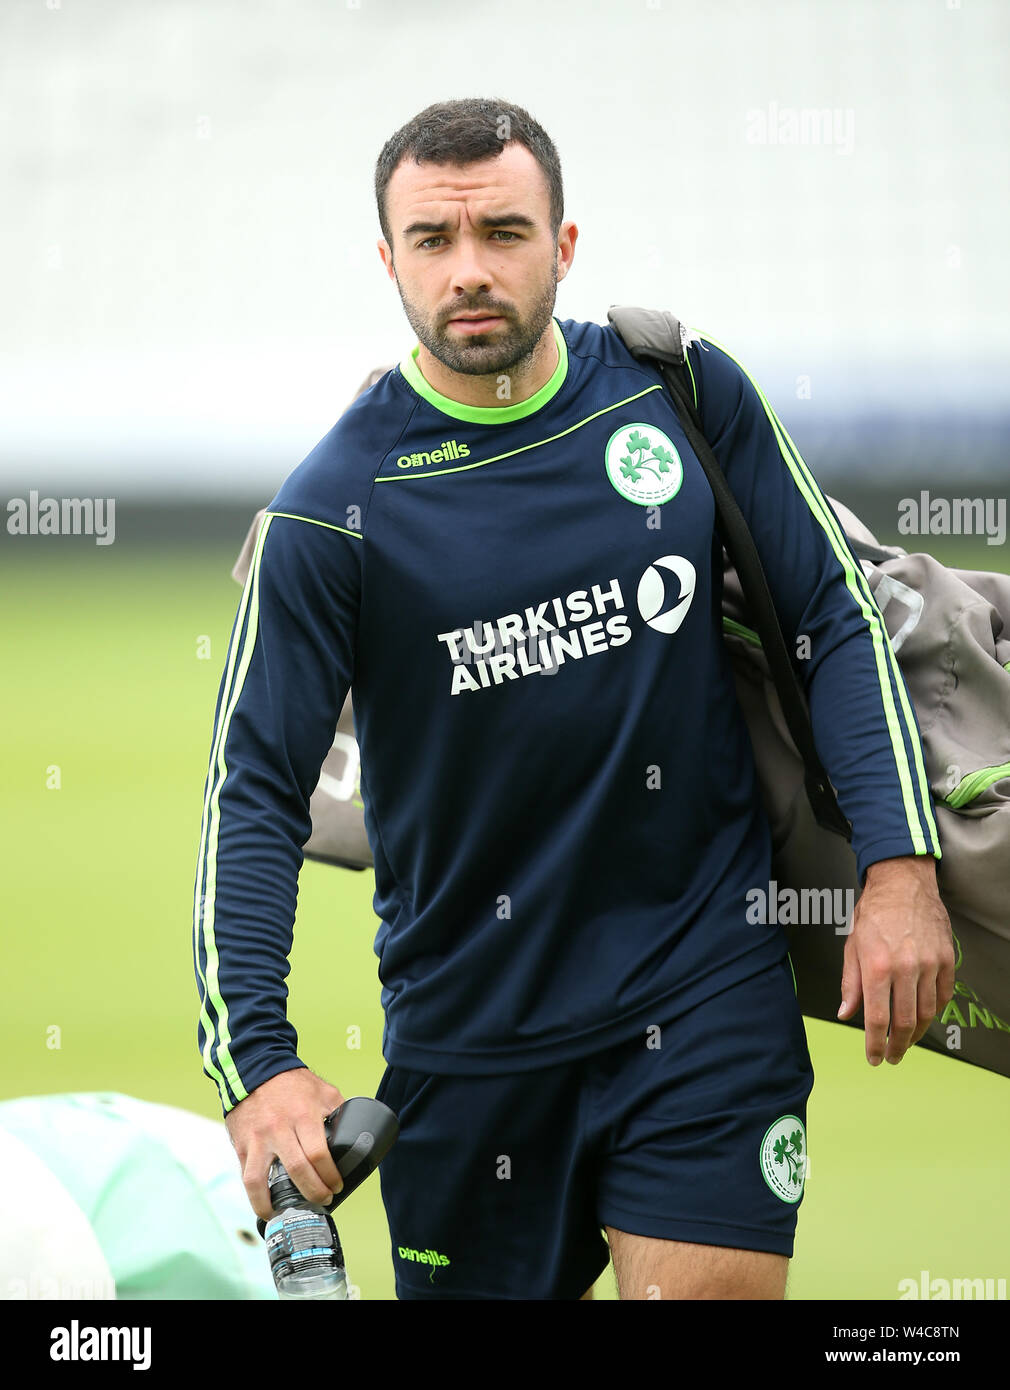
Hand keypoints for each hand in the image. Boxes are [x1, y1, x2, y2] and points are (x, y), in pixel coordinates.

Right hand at [225, 1066, 346, 1221]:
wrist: (255, 1069)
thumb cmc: (292, 1083)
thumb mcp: (322, 1091)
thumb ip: (338, 1112)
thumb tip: (357, 1134)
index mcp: (303, 1115)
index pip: (319, 1155)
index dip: (330, 1176)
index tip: (336, 1185)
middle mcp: (278, 1129)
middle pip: (297, 1171)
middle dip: (313, 1192)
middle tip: (323, 1200)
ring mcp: (256, 1139)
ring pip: (260, 1181)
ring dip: (272, 1204)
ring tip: (284, 1213)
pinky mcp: (241, 1145)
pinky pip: (246, 1176)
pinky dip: (254, 1195)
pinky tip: (264, 1204)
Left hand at [837, 855, 954, 1066]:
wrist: (903, 884)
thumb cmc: (873, 913)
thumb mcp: (852, 946)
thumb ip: (850, 984)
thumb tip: (846, 1014)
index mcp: (877, 966)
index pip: (877, 1019)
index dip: (875, 1044)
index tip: (874, 1057)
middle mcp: (905, 968)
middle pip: (905, 1022)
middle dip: (898, 1046)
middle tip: (892, 1057)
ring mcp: (929, 964)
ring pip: (927, 1013)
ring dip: (917, 1034)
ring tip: (907, 1041)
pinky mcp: (946, 959)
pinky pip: (943, 995)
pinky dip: (933, 1011)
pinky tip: (923, 1017)